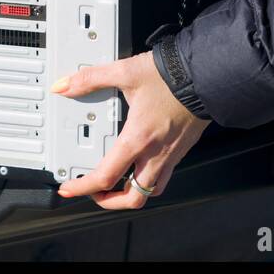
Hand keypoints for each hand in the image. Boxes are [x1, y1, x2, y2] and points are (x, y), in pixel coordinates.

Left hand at [52, 52, 209, 209]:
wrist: (207, 75)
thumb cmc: (172, 76)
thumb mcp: (126, 72)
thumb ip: (92, 79)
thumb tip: (66, 85)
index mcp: (138, 138)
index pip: (105, 177)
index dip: (82, 188)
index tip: (70, 188)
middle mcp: (155, 153)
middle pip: (133, 198)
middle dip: (109, 201)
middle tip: (96, 192)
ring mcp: (171, 154)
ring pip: (151, 190)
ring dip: (132, 194)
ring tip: (118, 184)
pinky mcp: (181, 148)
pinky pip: (165, 174)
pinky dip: (149, 177)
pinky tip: (142, 161)